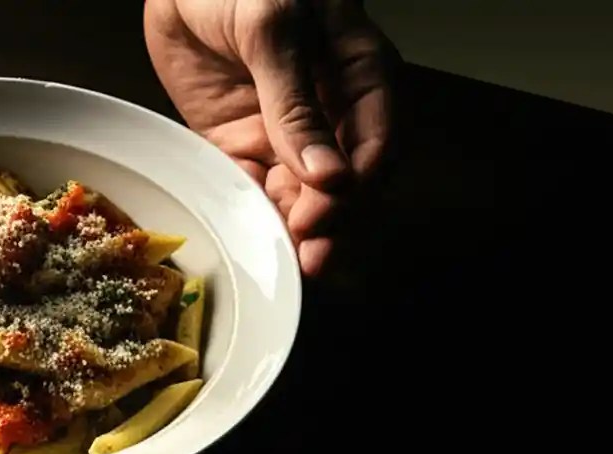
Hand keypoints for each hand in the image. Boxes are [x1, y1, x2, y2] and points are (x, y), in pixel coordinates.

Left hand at [144, 0, 397, 275]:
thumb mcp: (273, 29)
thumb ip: (295, 103)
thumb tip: (327, 177)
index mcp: (359, 78)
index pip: (375, 146)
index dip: (356, 189)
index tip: (324, 215)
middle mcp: (329, 115)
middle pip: (343, 184)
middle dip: (332, 224)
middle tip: (310, 260)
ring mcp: (283, 133)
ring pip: (300, 197)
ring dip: (294, 231)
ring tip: (285, 266)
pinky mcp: (237, 144)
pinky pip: (250, 189)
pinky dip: (252, 214)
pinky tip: (250, 237)